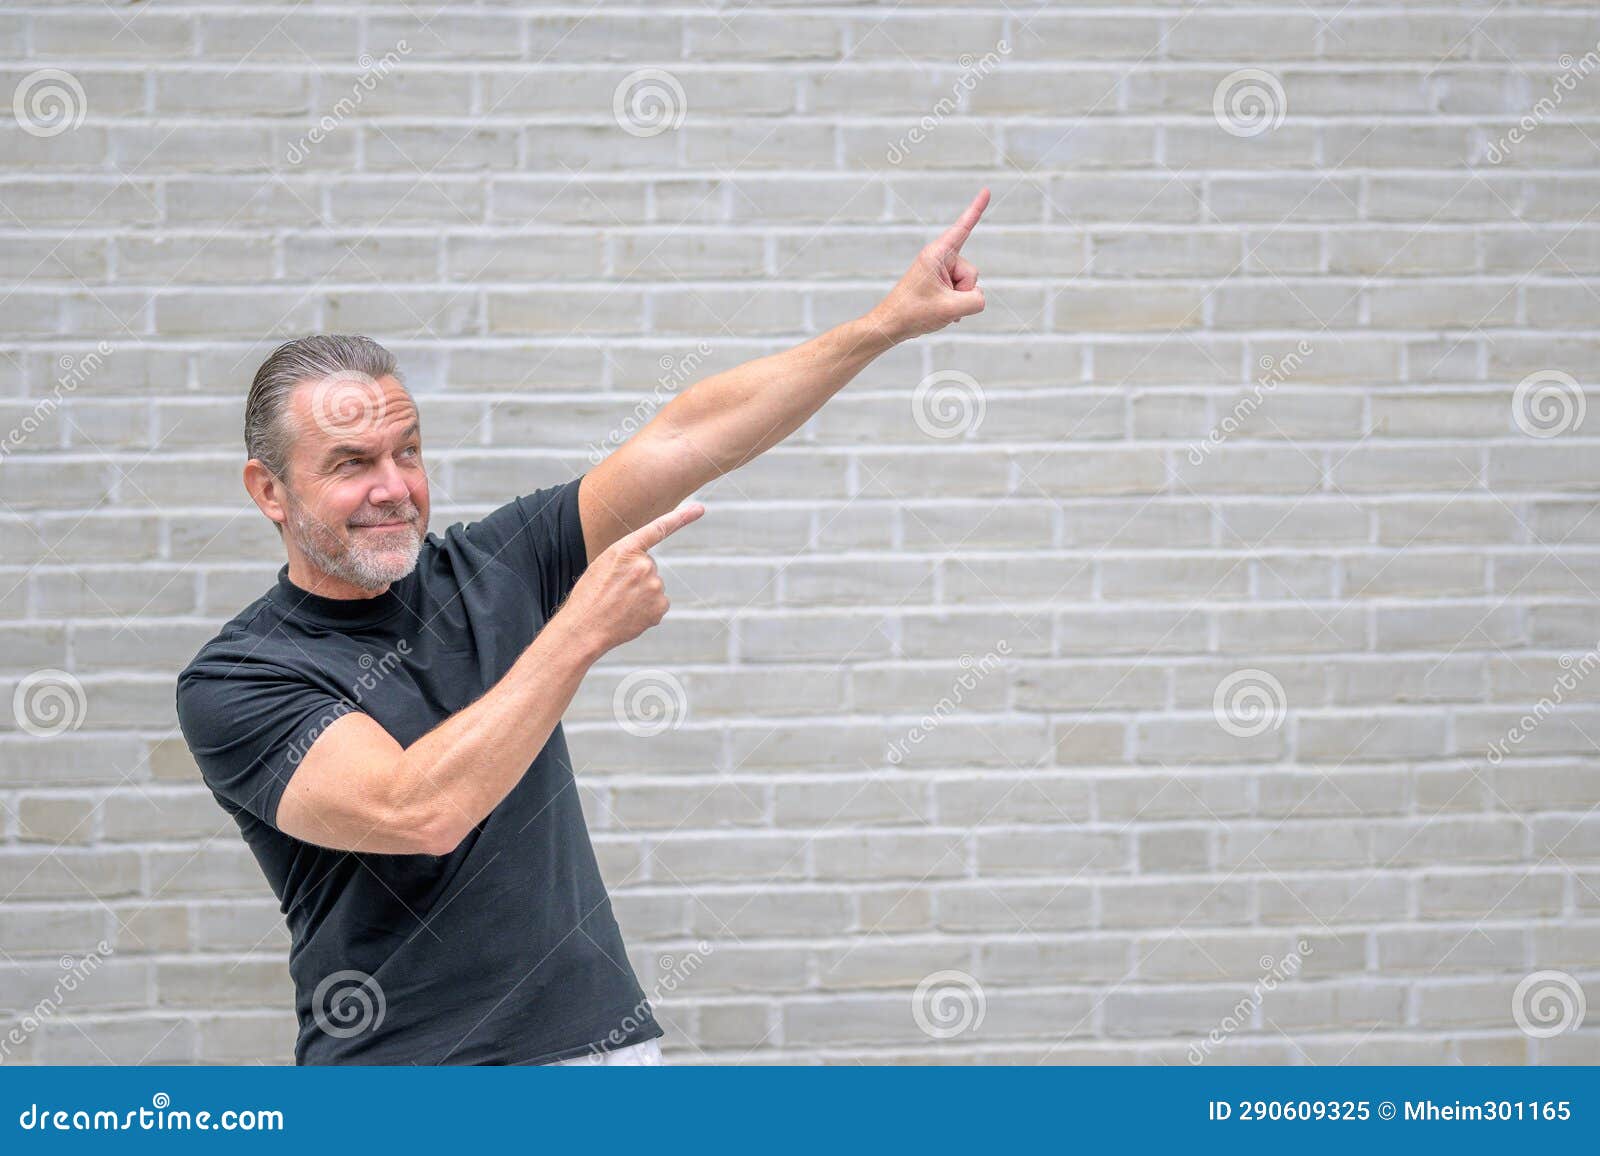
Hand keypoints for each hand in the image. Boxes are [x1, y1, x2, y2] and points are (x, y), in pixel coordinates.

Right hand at [559, 502, 704, 655]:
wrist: (584, 628)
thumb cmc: (589, 597)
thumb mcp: (602, 566)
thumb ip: (627, 559)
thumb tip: (649, 571)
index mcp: (625, 549)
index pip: (658, 528)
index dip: (681, 518)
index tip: (700, 509)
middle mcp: (644, 564)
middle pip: (649, 566)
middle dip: (636, 577)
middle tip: (615, 592)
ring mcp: (655, 585)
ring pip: (653, 586)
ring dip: (641, 594)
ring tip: (619, 605)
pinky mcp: (661, 605)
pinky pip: (658, 603)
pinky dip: (647, 609)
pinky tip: (629, 615)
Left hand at [867, 187, 989, 343]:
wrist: (891, 325)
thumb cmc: (914, 313)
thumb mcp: (951, 310)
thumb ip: (976, 300)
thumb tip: (978, 297)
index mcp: (937, 254)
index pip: (963, 228)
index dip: (977, 209)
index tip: (986, 190)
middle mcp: (939, 258)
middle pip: (971, 273)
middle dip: (963, 291)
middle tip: (939, 303)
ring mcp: (940, 270)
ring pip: (968, 284)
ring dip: (958, 300)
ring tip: (936, 307)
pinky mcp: (941, 282)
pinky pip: (961, 292)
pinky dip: (955, 305)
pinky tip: (939, 311)